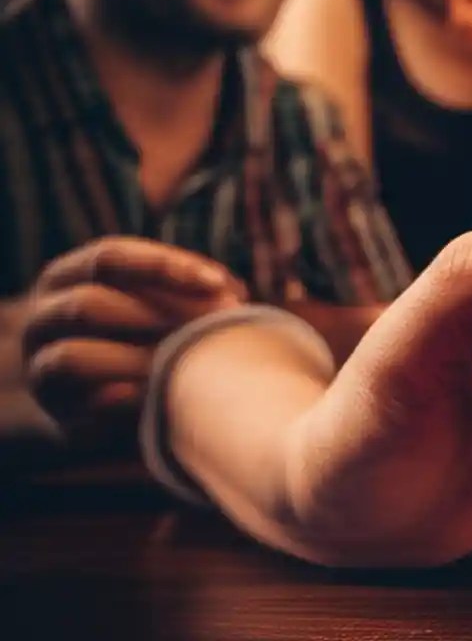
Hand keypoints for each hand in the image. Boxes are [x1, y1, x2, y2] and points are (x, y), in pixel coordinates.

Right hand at [21, 237, 243, 432]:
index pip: (110, 257)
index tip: (218, 283)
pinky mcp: (58, 414)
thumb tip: (232, 291)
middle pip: (89, 303)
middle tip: (217, 326)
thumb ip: (188, 286)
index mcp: (68, 275)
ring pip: (73, 357)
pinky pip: (83, 407)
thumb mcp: (157, 297)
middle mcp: (44, 317)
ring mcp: (41, 367)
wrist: (102, 395)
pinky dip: (122, 400)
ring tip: (187, 361)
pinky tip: (156, 394)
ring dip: (138, 360)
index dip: (164, 266)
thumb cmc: (142, 329)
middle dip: (158, 314)